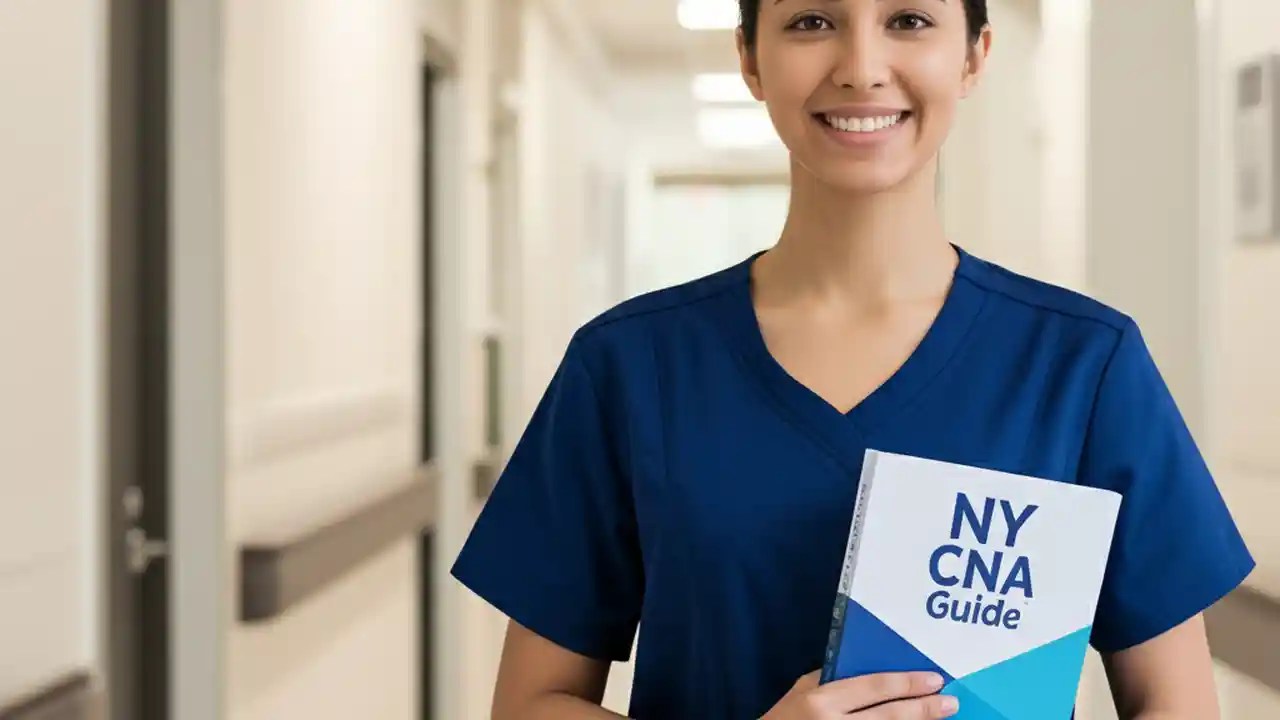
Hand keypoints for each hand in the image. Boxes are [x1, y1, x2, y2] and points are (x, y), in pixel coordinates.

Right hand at [761, 669, 958, 718]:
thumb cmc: (783, 719)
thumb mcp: (801, 691)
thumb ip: (830, 679)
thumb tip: (869, 668)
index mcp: (821, 701)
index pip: (873, 688)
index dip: (906, 684)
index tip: (933, 680)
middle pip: (890, 717)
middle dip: (923, 709)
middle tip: (950, 702)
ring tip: (942, 718)